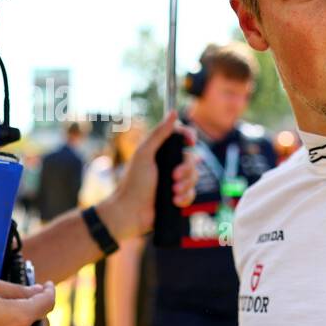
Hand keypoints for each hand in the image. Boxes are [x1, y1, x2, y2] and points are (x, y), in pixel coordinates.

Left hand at [101, 113, 196, 240]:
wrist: (131, 213)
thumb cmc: (133, 182)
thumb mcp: (144, 154)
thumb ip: (159, 134)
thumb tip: (173, 112)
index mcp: (160, 152)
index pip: (181, 138)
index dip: (189, 137)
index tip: (191, 142)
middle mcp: (168, 165)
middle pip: (192, 159)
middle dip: (186, 169)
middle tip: (173, 177)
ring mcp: (174, 181)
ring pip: (194, 177)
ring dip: (186, 185)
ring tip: (173, 192)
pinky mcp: (177, 197)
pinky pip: (192, 194)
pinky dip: (185, 197)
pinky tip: (175, 201)